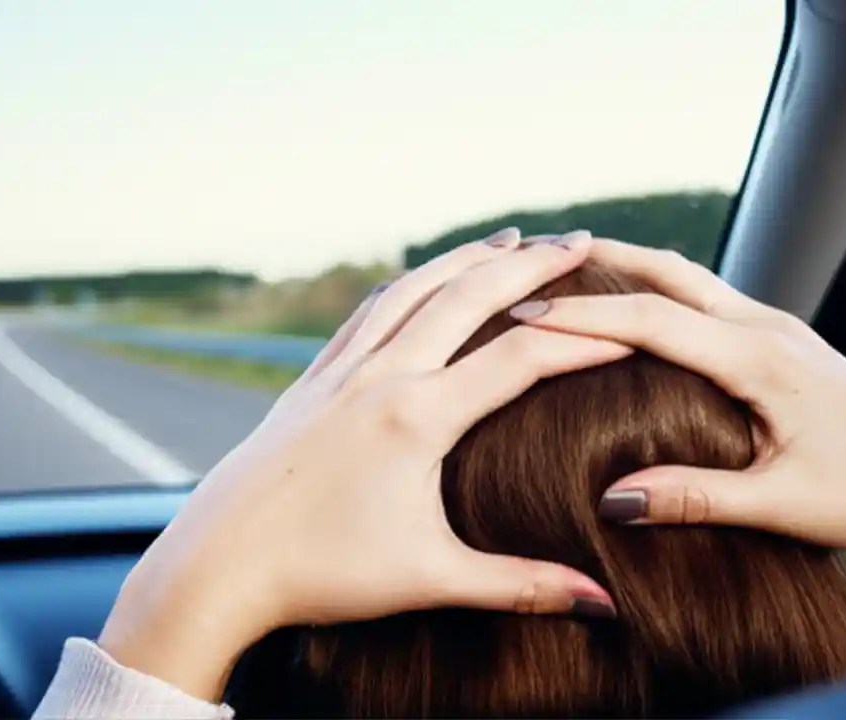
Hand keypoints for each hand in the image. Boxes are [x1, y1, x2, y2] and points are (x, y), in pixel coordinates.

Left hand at [98, 229, 626, 700]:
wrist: (216, 564)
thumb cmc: (321, 574)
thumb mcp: (431, 579)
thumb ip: (521, 585)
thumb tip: (603, 607)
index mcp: (417, 418)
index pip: (520, 361)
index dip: (582, 342)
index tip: (630, 328)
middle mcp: (380, 377)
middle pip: (468, 298)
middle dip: (531, 267)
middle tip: (581, 242)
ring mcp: (341, 371)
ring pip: (414, 290)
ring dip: (466, 259)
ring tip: (510, 239)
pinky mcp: (310, 380)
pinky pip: (368, 311)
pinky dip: (407, 284)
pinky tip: (420, 280)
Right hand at [508, 239, 845, 594]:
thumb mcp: (781, 506)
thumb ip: (695, 498)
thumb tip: (610, 500)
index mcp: (759, 359)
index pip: (651, 321)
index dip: (581, 316)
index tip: (520, 312)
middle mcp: (765, 327)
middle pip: (666, 272)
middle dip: (597, 262)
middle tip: (531, 262)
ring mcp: (775, 327)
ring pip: (687, 277)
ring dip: (627, 269)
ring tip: (567, 274)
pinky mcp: (780, 341)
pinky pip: (706, 297)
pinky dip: (658, 291)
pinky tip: (634, 311)